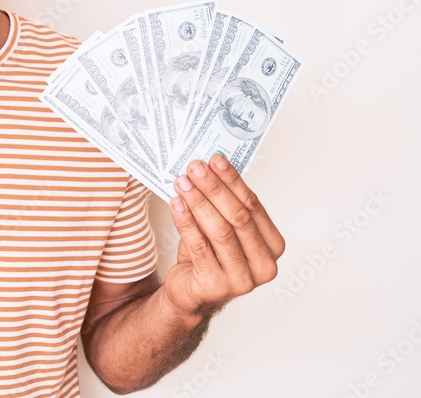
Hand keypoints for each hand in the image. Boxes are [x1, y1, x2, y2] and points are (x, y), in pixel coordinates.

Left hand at [162, 153, 285, 318]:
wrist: (191, 292)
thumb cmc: (209, 255)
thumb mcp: (222, 228)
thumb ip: (225, 205)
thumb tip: (210, 166)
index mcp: (273, 246)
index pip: (254, 206)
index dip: (233, 181)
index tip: (215, 159)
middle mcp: (265, 265)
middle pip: (238, 217)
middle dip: (214, 188)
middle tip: (195, 168)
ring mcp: (243, 279)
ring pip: (219, 231)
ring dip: (198, 202)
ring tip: (182, 183)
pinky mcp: (217, 285)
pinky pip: (199, 246)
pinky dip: (186, 221)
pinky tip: (176, 204)